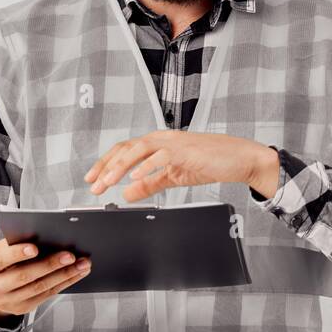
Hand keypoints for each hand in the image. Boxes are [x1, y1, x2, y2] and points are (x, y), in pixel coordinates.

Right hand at [0, 237, 91, 320]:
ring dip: (64, 276)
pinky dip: (63, 283)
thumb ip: (10, 243)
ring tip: (82, 264)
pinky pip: (45, 295)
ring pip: (39, 288)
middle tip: (70, 255)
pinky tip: (76, 274)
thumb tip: (39, 234)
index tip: (35, 247)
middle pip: (23, 277)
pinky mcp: (21, 308)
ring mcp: (7, 301)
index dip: (17, 254)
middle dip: (49, 265)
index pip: (0, 260)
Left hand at [84, 130, 276, 202]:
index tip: (92, 179)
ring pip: (139, 149)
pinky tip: (135, 177)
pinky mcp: (185, 150)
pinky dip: (146, 166)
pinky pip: (161, 156)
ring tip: (108, 182)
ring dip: (120, 166)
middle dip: (107, 167)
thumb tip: (126, 193)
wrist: (239, 159)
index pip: (124, 150)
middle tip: (94, 185)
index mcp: (158, 144)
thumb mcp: (173, 177)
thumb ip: (149, 184)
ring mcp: (173, 142)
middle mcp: (162, 139)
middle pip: (126, 148)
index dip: (105, 164)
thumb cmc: (209, 163)